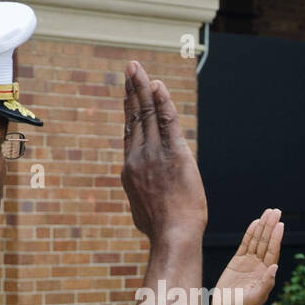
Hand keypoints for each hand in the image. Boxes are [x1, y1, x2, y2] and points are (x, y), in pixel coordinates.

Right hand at [120, 61, 207, 241]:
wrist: (172, 235)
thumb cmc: (160, 229)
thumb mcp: (142, 210)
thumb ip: (141, 195)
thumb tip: (143, 198)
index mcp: (130, 169)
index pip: (130, 132)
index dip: (130, 110)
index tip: (129, 93)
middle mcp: (138, 157)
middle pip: (135, 117)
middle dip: (132, 90)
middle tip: (130, 69)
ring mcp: (155, 154)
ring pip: (147, 114)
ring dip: (143, 88)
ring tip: (138, 69)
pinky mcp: (175, 154)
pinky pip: (167, 122)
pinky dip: (162, 102)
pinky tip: (158, 86)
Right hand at [214, 208, 283, 304]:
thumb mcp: (257, 297)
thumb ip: (267, 283)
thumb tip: (275, 267)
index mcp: (266, 272)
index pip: (273, 251)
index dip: (276, 238)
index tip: (280, 225)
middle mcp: (259, 265)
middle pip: (266, 242)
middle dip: (271, 226)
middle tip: (276, 211)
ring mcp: (248, 262)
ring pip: (257, 240)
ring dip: (262, 226)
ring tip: (268, 212)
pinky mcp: (237, 261)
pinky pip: (245, 244)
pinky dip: (250, 233)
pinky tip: (255, 223)